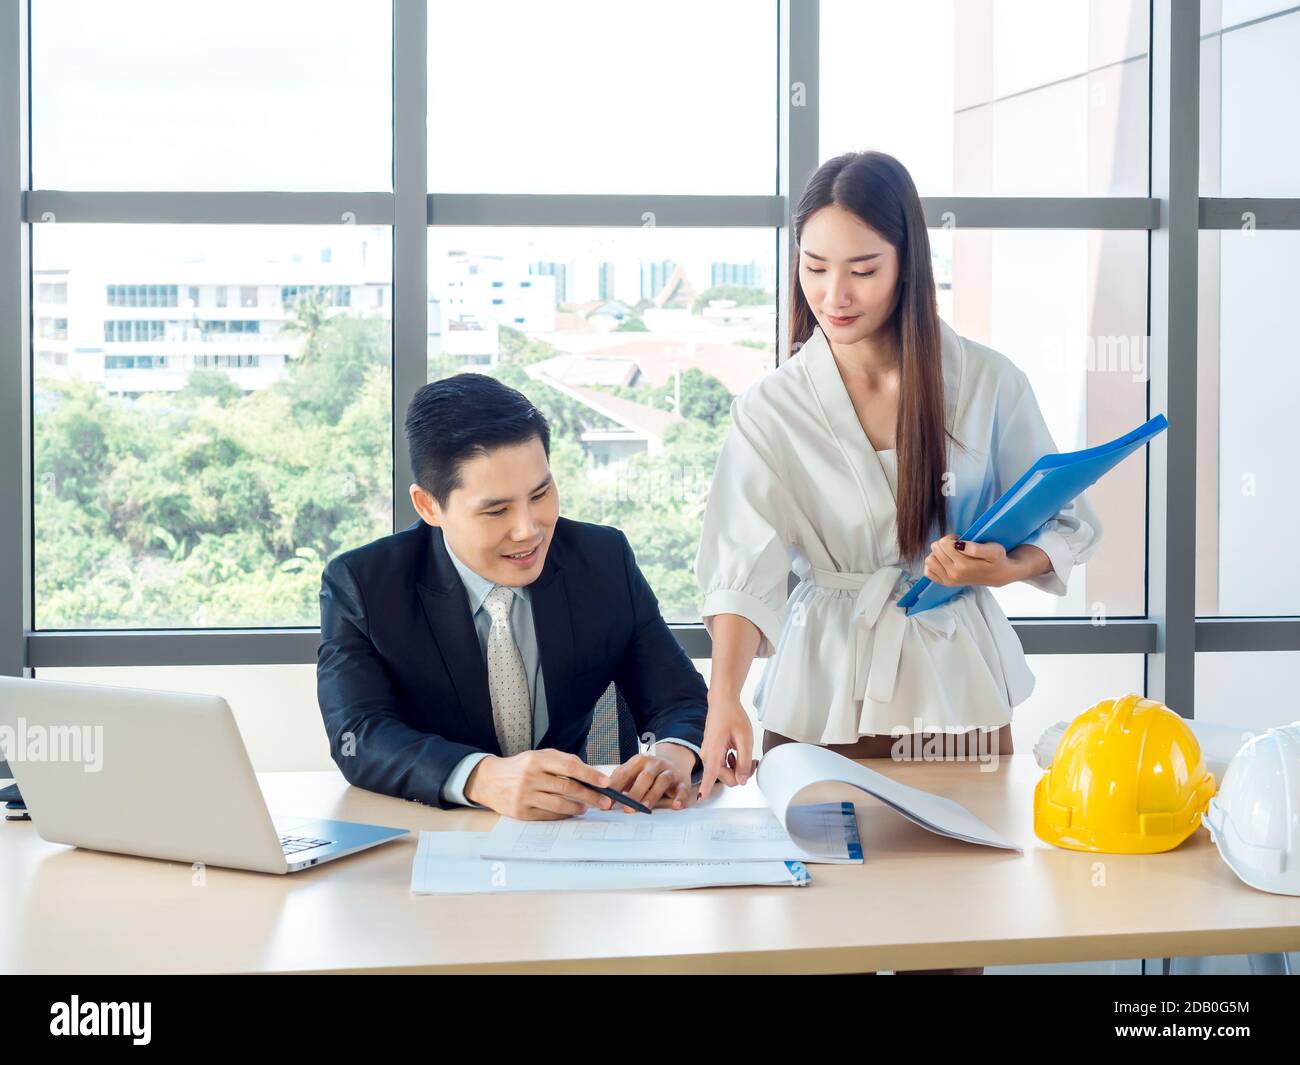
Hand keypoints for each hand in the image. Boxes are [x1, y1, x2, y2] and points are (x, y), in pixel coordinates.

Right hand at [464, 749, 614, 820]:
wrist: (489, 780)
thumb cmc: (520, 767)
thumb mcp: (538, 756)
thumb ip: (562, 761)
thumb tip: (589, 773)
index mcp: (536, 760)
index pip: (569, 767)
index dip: (589, 775)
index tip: (605, 782)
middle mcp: (530, 777)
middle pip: (567, 788)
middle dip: (590, 796)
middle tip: (604, 801)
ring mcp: (524, 796)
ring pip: (560, 804)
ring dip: (578, 807)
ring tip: (587, 807)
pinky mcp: (521, 812)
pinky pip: (549, 815)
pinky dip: (563, 814)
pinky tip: (570, 811)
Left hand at [607, 747, 694, 811]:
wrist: (675, 759)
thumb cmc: (648, 771)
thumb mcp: (633, 771)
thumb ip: (620, 781)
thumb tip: (601, 798)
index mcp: (639, 761)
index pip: (624, 773)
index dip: (615, 788)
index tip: (606, 802)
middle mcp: (654, 764)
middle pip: (644, 777)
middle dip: (635, 793)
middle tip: (627, 808)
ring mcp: (669, 772)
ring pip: (662, 782)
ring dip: (652, 796)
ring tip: (645, 808)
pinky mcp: (682, 781)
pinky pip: (682, 789)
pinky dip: (680, 798)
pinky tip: (676, 806)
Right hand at [698, 692, 756, 800]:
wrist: (722, 702)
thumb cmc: (732, 716)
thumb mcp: (745, 739)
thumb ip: (744, 761)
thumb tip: (742, 781)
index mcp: (714, 751)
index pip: (710, 775)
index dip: (706, 788)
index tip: (700, 800)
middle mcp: (707, 755)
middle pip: (725, 777)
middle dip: (740, 774)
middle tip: (753, 762)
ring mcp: (708, 755)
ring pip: (724, 773)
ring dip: (737, 769)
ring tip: (747, 756)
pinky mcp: (711, 753)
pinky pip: (722, 766)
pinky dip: (732, 764)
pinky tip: (737, 754)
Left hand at [924, 534, 1019, 588]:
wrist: (999, 575)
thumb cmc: (997, 559)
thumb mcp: (994, 551)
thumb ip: (977, 548)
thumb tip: (960, 545)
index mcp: (964, 566)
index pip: (944, 544)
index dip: (951, 538)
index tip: (960, 540)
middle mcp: (954, 574)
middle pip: (936, 549)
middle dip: (944, 543)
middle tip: (956, 545)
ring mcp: (949, 580)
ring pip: (930, 560)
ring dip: (937, 553)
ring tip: (950, 552)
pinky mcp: (946, 583)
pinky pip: (928, 572)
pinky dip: (933, 564)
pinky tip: (944, 561)